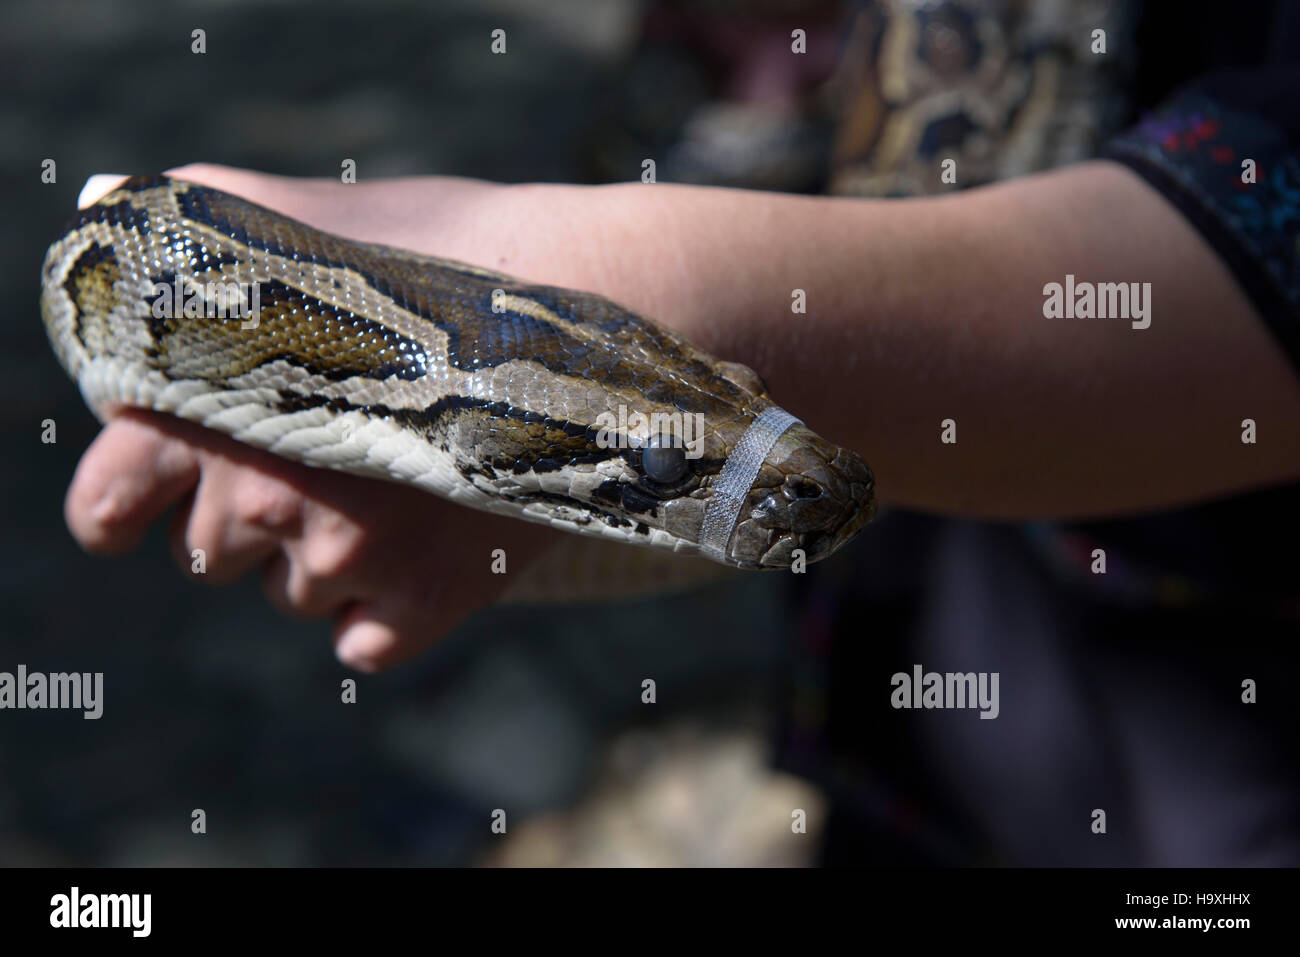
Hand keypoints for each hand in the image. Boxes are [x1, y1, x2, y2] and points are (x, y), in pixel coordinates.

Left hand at [62, 165, 566, 670]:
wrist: (587, 308)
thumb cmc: (446, 255)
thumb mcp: (314, 221)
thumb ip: (203, 222)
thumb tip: (107, 204)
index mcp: (210, 404)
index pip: (107, 498)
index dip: (129, 492)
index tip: (155, 485)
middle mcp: (266, 490)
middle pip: (207, 551)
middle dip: (247, 511)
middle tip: (317, 454)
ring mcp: (349, 554)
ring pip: (293, 595)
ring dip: (322, 557)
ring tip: (386, 485)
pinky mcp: (428, 602)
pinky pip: (362, 644)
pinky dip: (380, 612)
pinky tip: (415, 552)